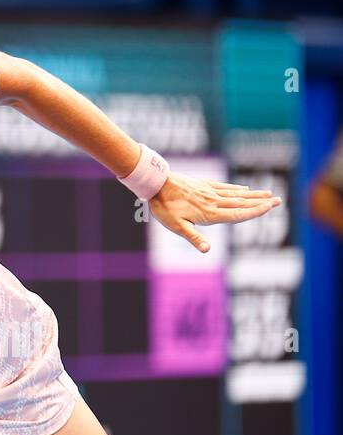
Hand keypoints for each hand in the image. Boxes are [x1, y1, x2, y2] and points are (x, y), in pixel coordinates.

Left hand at [148, 173, 281, 252]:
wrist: (155, 183)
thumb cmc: (164, 207)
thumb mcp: (176, 227)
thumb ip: (193, 238)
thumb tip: (207, 250)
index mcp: (210, 213)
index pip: (238, 213)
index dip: (255, 211)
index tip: (271, 207)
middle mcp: (213, 201)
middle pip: (242, 202)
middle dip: (261, 202)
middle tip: (279, 200)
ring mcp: (209, 192)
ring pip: (235, 194)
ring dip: (253, 194)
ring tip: (268, 193)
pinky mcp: (202, 185)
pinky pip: (224, 187)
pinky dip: (236, 188)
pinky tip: (243, 189)